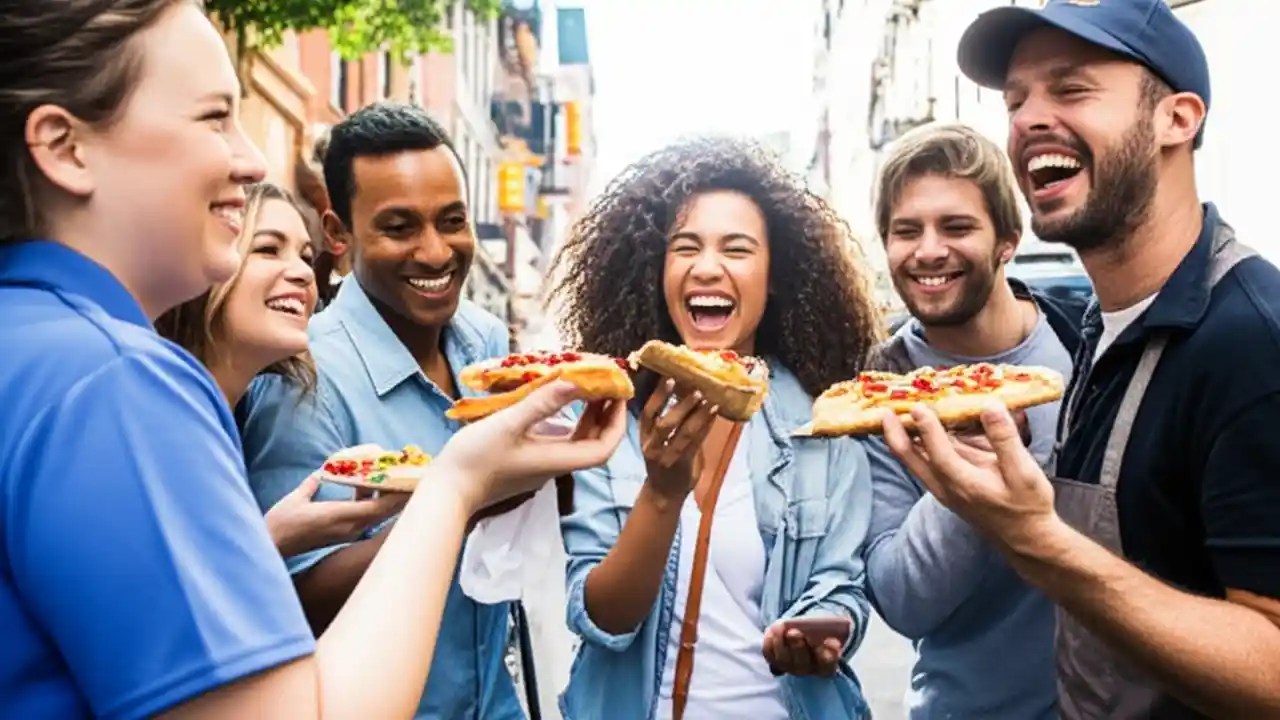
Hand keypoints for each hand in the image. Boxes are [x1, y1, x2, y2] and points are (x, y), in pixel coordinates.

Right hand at [265, 474, 408, 556]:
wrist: (273, 547)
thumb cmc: (282, 523)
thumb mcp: (297, 498)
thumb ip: (312, 483)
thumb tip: (322, 471)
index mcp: (341, 516)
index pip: (379, 507)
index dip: (398, 495)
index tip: (412, 482)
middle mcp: (349, 527)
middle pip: (384, 511)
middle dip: (399, 494)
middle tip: (411, 477)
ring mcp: (347, 532)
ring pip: (376, 513)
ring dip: (385, 495)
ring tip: (393, 475)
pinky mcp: (343, 533)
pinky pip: (365, 515)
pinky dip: (370, 500)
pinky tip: (365, 485)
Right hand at [433, 380, 626, 514]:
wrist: (447, 492)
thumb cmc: (475, 459)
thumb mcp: (508, 424)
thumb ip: (542, 403)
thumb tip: (574, 382)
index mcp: (556, 460)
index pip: (603, 448)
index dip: (616, 423)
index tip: (619, 395)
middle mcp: (553, 465)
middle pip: (592, 443)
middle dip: (605, 415)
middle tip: (607, 385)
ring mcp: (539, 465)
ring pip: (575, 442)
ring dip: (586, 417)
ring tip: (588, 388)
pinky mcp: (525, 462)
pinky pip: (556, 441)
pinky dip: (565, 421)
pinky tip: (556, 404)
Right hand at [639, 377, 717, 498]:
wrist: (664, 493)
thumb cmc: (664, 461)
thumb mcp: (660, 441)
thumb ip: (672, 422)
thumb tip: (689, 393)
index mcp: (644, 436)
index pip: (648, 413)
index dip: (658, 395)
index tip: (669, 378)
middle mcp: (651, 446)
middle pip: (664, 423)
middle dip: (680, 405)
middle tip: (696, 389)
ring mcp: (666, 457)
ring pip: (682, 433)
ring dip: (697, 415)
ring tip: (709, 400)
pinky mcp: (682, 464)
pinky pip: (695, 443)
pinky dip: (705, 426)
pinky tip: (714, 413)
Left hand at [762, 621, 842, 676]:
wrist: (806, 636)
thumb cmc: (820, 633)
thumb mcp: (827, 632)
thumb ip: (827, 631)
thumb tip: (825, 629)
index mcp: (825, 666)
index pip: (828, 665)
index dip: (830, 654)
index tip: (831, 640)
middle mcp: (807, 670)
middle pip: (802, 663)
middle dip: (797, 646)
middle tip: (794, 632)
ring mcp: (790, 668)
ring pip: (783, 659)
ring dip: (780, 642)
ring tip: (780, 626)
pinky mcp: (775, 661)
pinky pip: (769, 654)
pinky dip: (769, 642)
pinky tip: (771, 630)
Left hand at [881, 402, 1056, 552]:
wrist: (1026, 540)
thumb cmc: (1027, 507)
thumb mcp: (1025, 472)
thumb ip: (1005, 439)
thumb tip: (990, 407)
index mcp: (965, 484)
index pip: (938, 452)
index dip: (927, 428)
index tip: (918, 406)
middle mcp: (946, 489)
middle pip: (911, 459)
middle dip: (895, 434)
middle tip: (885, 410)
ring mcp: (943, 491)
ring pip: (913, 463)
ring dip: (901, 440)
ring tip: (892, 416)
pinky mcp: (946, 491)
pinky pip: (922, 466)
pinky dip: (913, 448)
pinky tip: (915, 433)